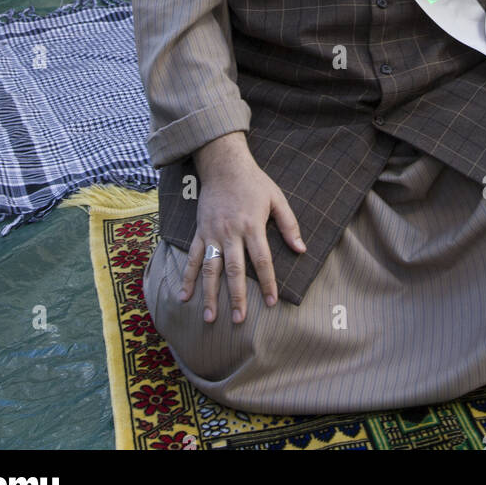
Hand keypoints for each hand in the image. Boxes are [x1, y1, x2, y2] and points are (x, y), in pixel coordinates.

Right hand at [179, 133, 305, 323]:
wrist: (224, 165)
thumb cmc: (254, 182)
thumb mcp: (277, 198)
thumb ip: (289, 224)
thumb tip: (301, 249)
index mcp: (252, 226)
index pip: (262, 260)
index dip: (267, 282)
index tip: (270, 302)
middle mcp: (231, 232)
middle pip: (235, 270)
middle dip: (237, 297)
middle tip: (239, 320)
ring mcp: (213, 233)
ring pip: (210, 268)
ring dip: (209, 294)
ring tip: (210, 317)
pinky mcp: (200, 232)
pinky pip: (193, 257)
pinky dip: (187, 277)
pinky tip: (184, 297)